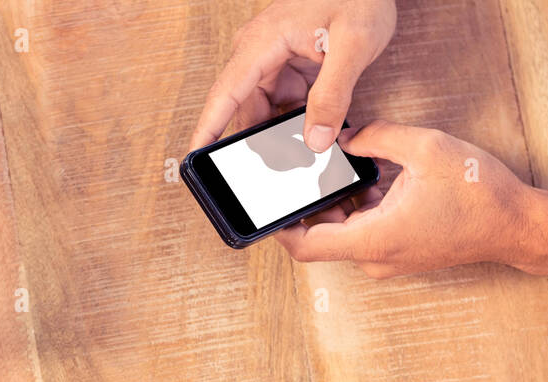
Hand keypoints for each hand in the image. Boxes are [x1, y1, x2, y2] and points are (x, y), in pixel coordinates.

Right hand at [190, 0, 396, 150]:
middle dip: (262, 145)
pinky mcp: (288, 72)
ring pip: (265, 116)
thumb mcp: (353, 46)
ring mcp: (272, 64)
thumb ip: (333, 95)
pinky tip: (316, 134)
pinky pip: (283, 109)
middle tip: (285, 172)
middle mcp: (258, 54)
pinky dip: (297, 125)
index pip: (225, 94)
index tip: (194, 158)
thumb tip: (317, 141)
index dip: (208, 129)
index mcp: (262, 43)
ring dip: (283, 137)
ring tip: (307, 153)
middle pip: (246, 114)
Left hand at [275, 122, 547, 277]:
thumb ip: (376, 137)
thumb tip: (346, 137)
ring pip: (344, 232)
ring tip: (344, 167)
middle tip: (306, 170)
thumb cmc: (479, 195)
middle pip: (321, 235)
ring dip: (339, 202)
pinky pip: (366, 232)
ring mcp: (388, 260)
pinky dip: (361, 207)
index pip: (306, 246)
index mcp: (373, 240)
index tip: (267, 206)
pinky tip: (375, 178)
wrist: (517, 226)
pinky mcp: (400, 253)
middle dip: (311, 202)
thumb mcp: (425, 148)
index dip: (279, 228)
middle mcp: (375, 258)